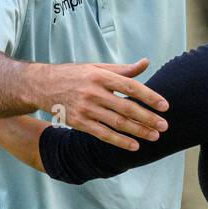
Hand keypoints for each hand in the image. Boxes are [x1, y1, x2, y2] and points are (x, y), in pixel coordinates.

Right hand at [32, 58, 167, 150]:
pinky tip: (134, 146)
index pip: (130, 86)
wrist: (42, 85)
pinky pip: (103, 134)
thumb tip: (146, 63)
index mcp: (101, 76)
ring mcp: (85, 108)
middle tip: (164, 126)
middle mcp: (93, 92)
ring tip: (154, 136)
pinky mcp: (78, 122)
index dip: (149, 97)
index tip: (165, 106)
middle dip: (147, 118)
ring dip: (138, 131)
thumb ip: (123, 69)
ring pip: (117, 123)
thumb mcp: (97, 67)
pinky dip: (120, 141)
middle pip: (126, 107)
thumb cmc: (75, 75)